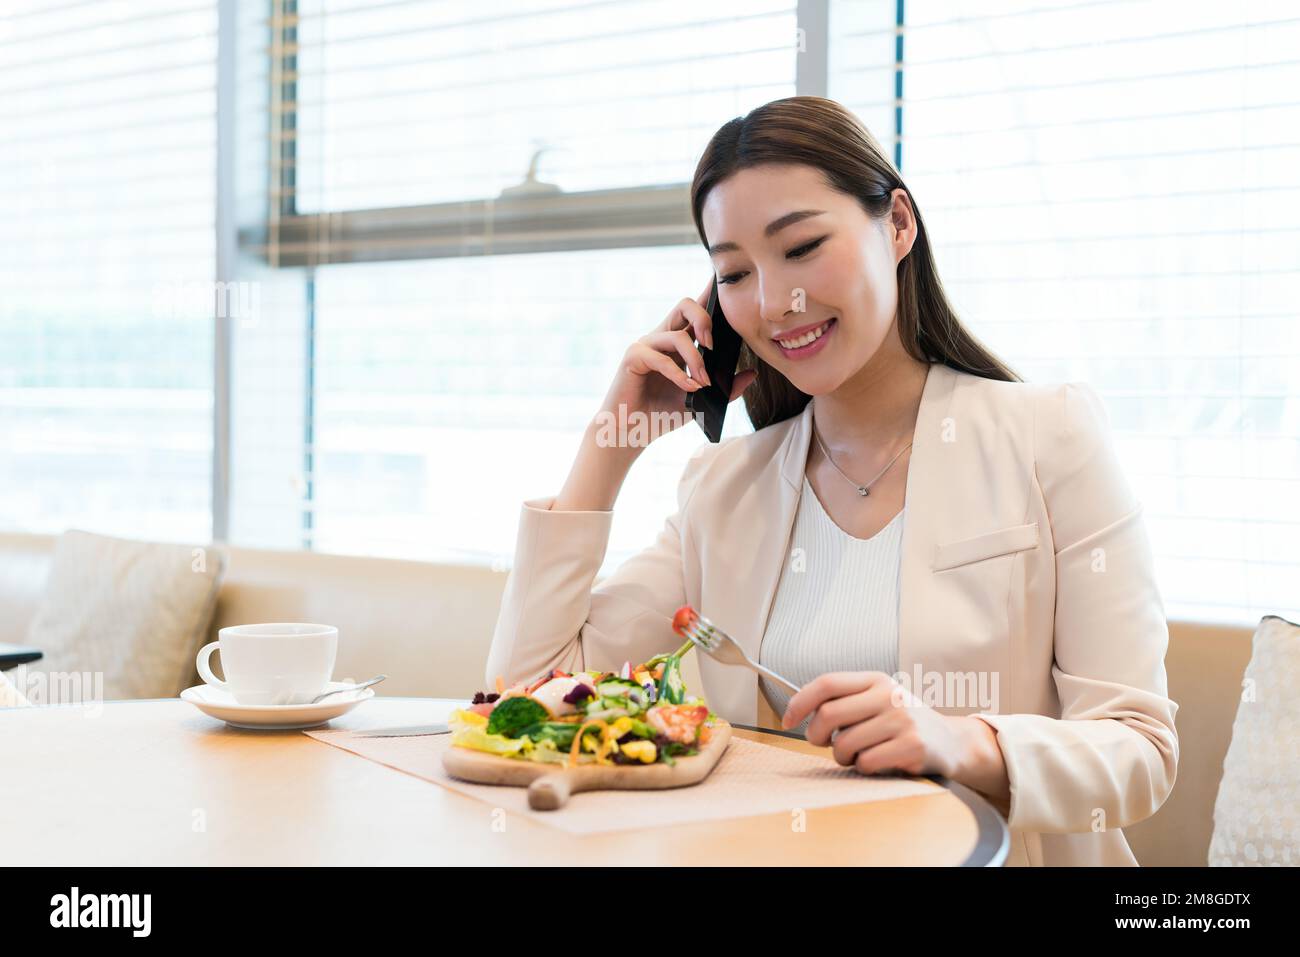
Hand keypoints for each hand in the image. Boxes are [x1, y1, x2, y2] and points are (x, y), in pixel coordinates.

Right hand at [597, 276, 756, 444]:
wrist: (632, 432)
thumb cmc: (661, 414)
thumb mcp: (700, 401)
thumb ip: (725, 389)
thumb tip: (752, 373)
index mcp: (677, 343)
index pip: (694, 312)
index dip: (708, 293)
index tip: (722, 281)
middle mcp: (661, 337)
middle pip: (684, 305)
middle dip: (704, 318)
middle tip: (714, 345)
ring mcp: (646, 345)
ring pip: (677, 336)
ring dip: (696, 361)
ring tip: (704, 383)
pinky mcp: (633, 358)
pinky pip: (661, 358)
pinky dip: (679, 375)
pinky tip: (689, 388)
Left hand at [781, 671, 971, 777]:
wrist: (951, 742)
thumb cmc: (903, 723)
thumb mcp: (878, 700)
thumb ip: (846, 700)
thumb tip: (798, 710)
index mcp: (876, 680)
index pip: (827, 683)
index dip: (800, 702)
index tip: (787, 720)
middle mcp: (889, 696)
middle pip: (829, 715)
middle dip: (815, 735)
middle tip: (822, 743)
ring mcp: (902, 720)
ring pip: (844, 744)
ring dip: (842, 757)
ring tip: (857, 755)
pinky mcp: (912, 746)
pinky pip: (866, 762)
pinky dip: (864, 768)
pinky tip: (878, 763)